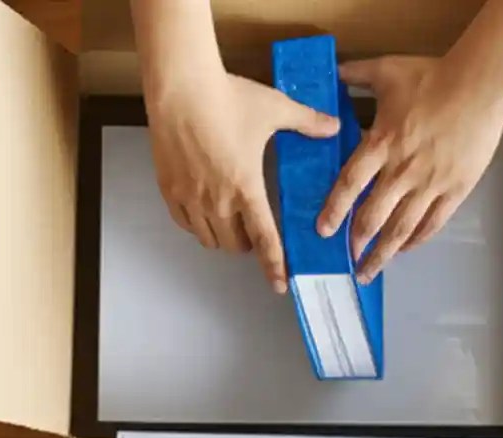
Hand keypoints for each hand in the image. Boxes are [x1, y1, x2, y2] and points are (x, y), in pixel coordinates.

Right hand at [147, 71, 340, 293]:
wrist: (180, 88)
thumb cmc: (227, 98)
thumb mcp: (275, 108)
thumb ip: (307, 122)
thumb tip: (333, 126)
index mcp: (246, 187)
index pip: (264, 239)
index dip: (273, 265)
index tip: (279, 284)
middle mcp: (216, 201)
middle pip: (234, 244)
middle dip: (248, 245)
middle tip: (255, 231)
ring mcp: (190, 198)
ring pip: (208, 239)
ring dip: (223, 238)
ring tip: (230, 222)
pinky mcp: (169, 189)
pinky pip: (185, 223)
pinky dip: (198, 226)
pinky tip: (204, 211)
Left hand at [317, 56, 502, 283]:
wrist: (482, 83)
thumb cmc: (434, 77)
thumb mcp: (387, 70)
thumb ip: (355, 75)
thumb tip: (333, 71)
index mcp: (382, 145)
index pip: (349, 185)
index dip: (334, 210)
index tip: (323, 231)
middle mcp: (403, 170)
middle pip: (372, 216)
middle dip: (357, 242)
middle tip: (346, 260)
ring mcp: (431, 183)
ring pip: (401, 228)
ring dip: (383, 253)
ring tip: (369, 271)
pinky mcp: (456, 188)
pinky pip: (433, 222)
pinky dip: (416, 239)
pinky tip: (405, 249)